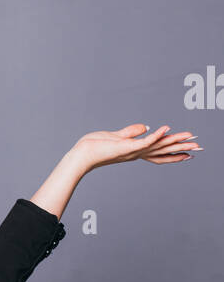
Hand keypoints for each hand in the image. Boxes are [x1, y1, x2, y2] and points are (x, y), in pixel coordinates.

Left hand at [71, 123, 201, 172]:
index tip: (189, 152)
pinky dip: (156, 135)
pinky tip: (166, 128)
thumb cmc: (95, 147)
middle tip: (199, 147)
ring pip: (159, 146)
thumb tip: (145, 126)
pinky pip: (145, 141)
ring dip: (175, 141)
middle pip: (164, 150)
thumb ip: (132, 131)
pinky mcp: (127, 147)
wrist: (81, 155)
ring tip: (191, 138)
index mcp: (135, 151)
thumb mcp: (117, 136)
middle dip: (182, 148)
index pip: (159, 152)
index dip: (174, 152)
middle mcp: (137, 153)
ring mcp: (133, 151)